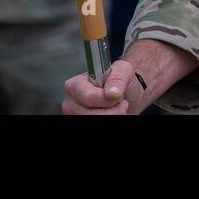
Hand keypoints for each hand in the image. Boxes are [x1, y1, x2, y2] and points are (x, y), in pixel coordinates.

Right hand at [61, 39, 197, 114]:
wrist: (128, 94)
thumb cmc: (126, 79)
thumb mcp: (126, 72)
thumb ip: (119, 77)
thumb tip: (112, 93)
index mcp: (75, 85)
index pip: (77, 94)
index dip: (96, 98)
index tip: (117, 98)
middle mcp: (71, 103)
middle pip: (79, 114)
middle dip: (105, 114)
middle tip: (125, 106)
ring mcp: (79, 116)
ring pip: (89, 122)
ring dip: (110, 119)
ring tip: (123, 111)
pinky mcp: (88, 121)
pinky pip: (100, 126)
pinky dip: (113, 121)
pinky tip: (121, 117)